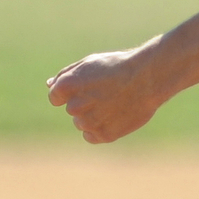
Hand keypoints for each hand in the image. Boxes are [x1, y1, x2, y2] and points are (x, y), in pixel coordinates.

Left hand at [47, 45, 163, 143]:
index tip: (90, 84)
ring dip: (93, 114)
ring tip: (115, 101)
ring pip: (82, 122)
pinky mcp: (103, 135)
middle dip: (85, 101)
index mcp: (67, 86)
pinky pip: (92, 135)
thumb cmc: (119, 66)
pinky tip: (115, 114)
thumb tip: (49, 85)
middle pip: (73, 109)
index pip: (55, 97)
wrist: (149, 77)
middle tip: (108, 89)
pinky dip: (100, 127)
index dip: (73, 89)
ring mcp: (89, 123)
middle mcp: (74, 107)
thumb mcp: (91, 62)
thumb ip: (66, 75)